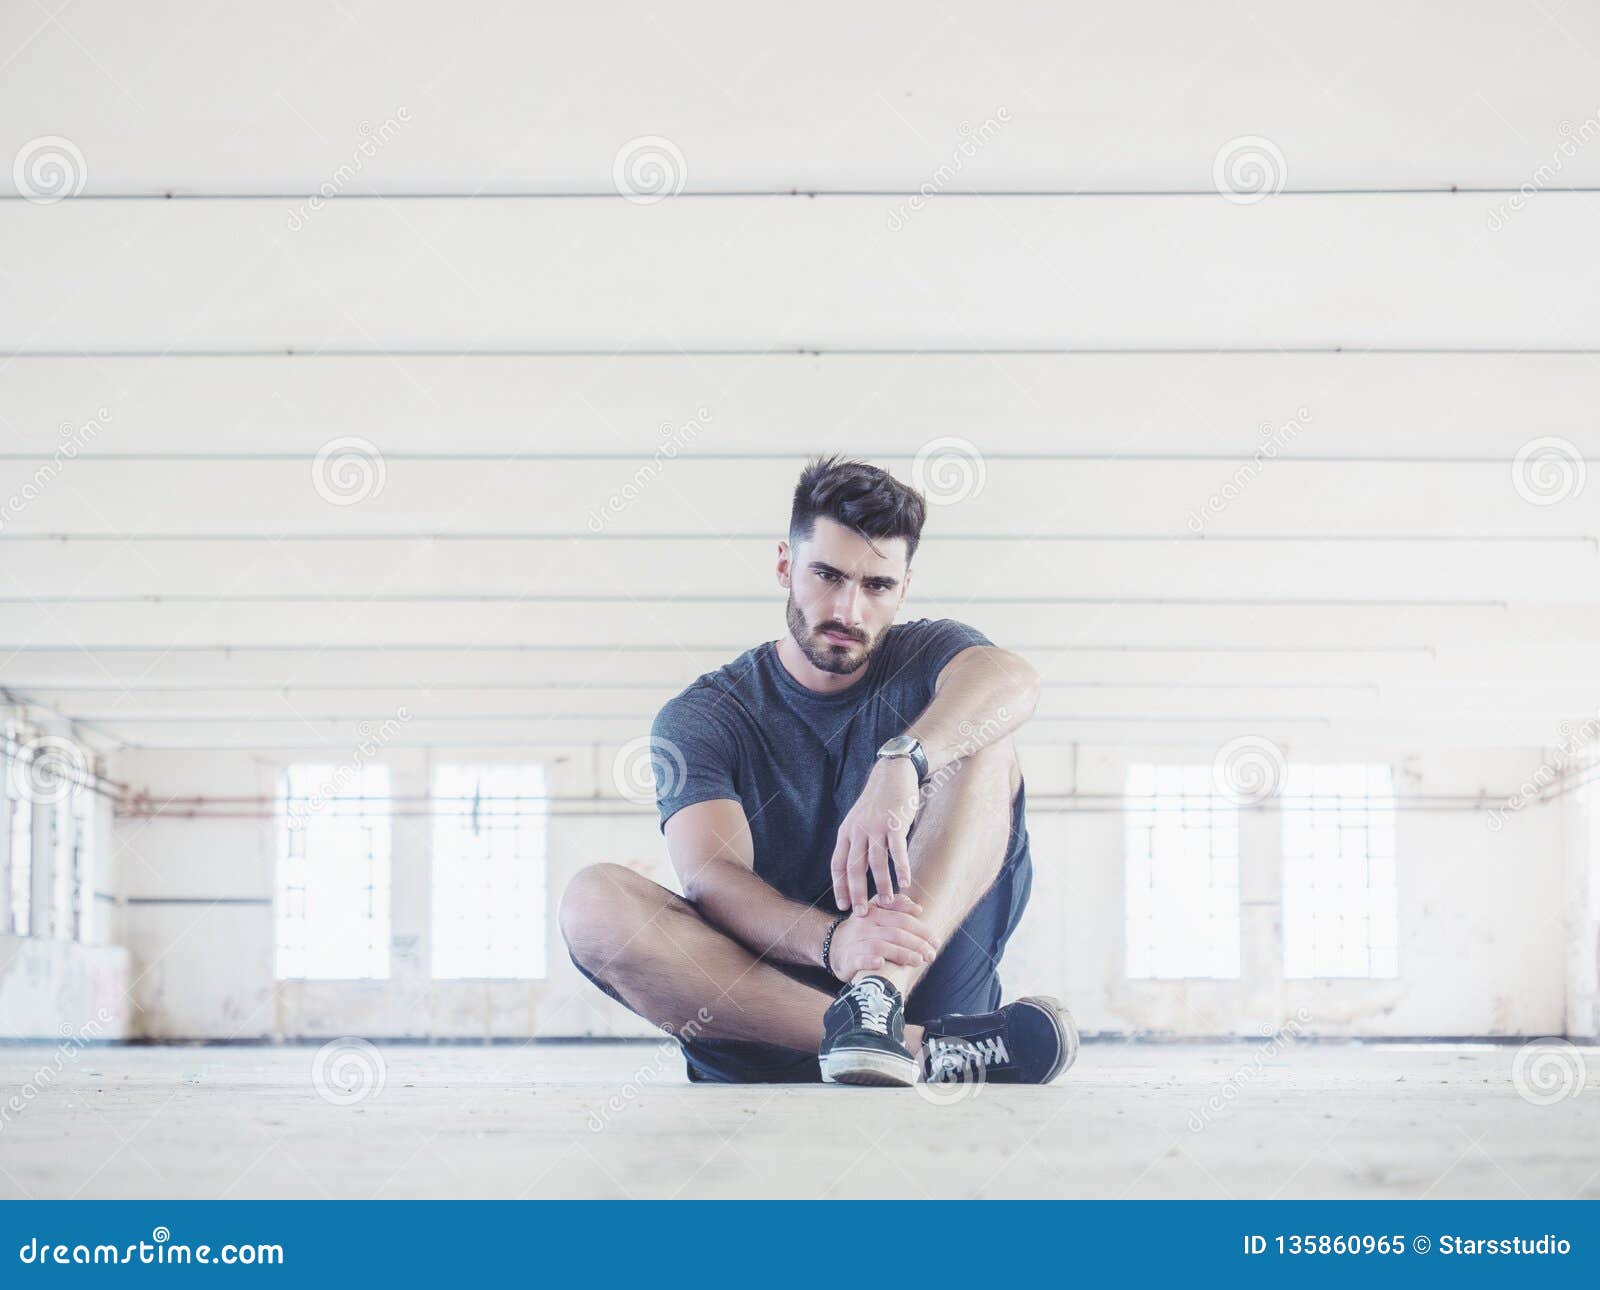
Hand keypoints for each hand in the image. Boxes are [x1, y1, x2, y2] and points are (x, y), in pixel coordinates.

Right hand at [825, 894, 938, 980]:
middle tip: (931, 955)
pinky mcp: (849, 959)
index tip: (936, 941)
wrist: (833, 946)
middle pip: (895, 933)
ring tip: (918, 961)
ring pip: (881, 946)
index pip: (902, 919)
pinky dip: (870, 961)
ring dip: (902, 954)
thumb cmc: (862, 931)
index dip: (921, 930)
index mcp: (874, 912)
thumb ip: (896, 907)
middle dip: (917, 944)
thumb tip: (918, 909)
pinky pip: (860, 959)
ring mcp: (856, 942)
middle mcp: (864, 925)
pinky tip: (882, 963)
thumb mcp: (876, 914)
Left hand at [831, 755, 921, 912]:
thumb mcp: (859, 820)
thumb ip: (857, 843)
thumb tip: (855, 871)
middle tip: (862, 913)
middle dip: (857, 893)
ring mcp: (876, 826)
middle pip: (854, 868)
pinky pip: (897, 851)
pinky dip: (901, 868)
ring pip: (876, 863)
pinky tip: (905, 883)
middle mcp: (858, 830)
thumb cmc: (877, 802)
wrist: (892, 773)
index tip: (843, 905)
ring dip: (882, 885)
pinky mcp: (895, 823)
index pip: (838, 864)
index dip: (839, 886)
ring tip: (888, 902)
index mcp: (846, 831)